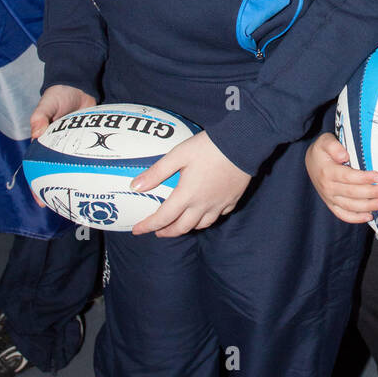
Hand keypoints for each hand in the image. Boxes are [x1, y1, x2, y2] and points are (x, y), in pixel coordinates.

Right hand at [29, 85, 95, 205]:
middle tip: (67, 206)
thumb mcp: (47, 103)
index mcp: (44, 143)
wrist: (78, 83)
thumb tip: (36, 133)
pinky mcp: (92, 141)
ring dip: (81, 182)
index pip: (37, 169)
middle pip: (57, 174)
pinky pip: (93, 157)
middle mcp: (60, 148)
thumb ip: (40, 116)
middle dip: (61, 191)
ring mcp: (76, 146)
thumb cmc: (58, 94)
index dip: (37, 186)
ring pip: (76, 169)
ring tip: (87, 198)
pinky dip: (96, 167)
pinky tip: (104, 178)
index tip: (41, 202)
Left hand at [129, 130, 250, 237]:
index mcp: (187, 195)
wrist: (242, 144)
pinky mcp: (232, 200)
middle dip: (167, 232)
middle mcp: (203, 205)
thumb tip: (135, 186)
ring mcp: (219, 204)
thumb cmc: (208, 147)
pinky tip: (205, 213)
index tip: (137, 230)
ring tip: (179, 224)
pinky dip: (207, 218)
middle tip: (157, 231)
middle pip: (182, 227)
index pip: (163, 218)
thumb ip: (157, 172)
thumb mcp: (178, 155)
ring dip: (186, 228)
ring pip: (201, 225)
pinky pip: (218, 216)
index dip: (148, 226)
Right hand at [305, 132, 377, 223]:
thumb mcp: (325, 141)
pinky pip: (343, 215)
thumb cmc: (322, 150)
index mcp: (327, 172)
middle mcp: (328, 187)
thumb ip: (333, 146)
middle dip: (372, 193)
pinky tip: (370, 216)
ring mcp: (329, 198)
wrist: (311, 162)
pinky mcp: (331, 204)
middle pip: (352, 193)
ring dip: (368, 206)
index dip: (364, 178)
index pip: (348, 177)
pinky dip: (356, 218)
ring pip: (350, 206)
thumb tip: (344, 156)